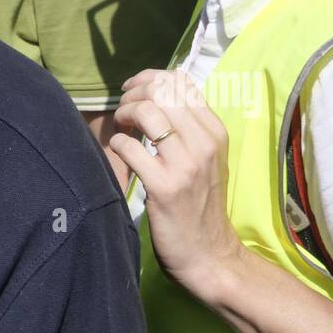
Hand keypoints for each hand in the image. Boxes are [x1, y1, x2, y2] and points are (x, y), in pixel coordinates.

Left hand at [109, 69, 244, 300]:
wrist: (209, 254)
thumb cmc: (199, 205)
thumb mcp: (206, 160)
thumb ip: (188, 128)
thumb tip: (158, 93)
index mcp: (216, 132)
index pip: (181, 82)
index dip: (149, 78)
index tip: (132, 90)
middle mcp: (205, 143)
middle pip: (162, 90)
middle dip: (132, 94)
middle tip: (121, 112)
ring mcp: (186, 165)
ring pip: (147, 112)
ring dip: (123, 114)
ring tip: (119, 128)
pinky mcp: (164, 187)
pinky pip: (130, 148)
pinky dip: (117, 144)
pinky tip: (118, 153)